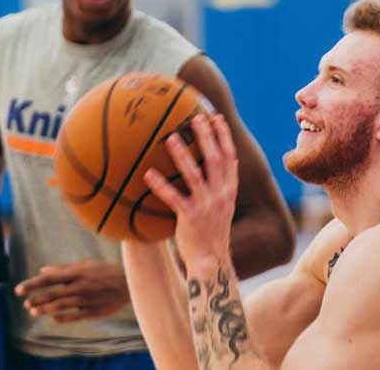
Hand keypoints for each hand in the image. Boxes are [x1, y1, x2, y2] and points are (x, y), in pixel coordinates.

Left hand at [15, 260, 129, 322]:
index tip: (18, 290)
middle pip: (51, 294)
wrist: (130, 282)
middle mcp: (79, 286)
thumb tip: (42, 270)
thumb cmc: (105, 271)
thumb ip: (63, 269)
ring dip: (44, 310)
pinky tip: (53, 318)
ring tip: (33, 312)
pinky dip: (61, 318)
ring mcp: (85, 299)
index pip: (49, 278)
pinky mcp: (92, 311)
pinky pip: (73, 316)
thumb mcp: (85, 265)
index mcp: (77, 273)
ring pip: (59, 306)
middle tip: (26, 303)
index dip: (32, 284)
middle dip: (36, 299)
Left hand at [143, 114, 238, 264]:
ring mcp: (207, 206)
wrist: (211, 260)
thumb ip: (226, 184)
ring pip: (195, 174)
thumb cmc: (214, 231)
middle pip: (216, 159)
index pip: (230, 157)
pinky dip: (161, 185)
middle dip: (207, 137)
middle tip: (196, 118)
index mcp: (229, 190)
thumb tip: (231, 162)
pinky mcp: (191, 218)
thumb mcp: (226, 206)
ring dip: (183, 155)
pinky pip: (174, 198)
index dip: (224, 137)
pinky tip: (148, 174)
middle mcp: (221, 195)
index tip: (217, 118)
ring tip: (170, 138)